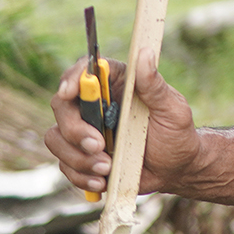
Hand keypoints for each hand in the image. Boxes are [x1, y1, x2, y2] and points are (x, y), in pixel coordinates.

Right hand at [45, 53, 200, 195]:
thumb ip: (154, 85)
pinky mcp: (82, 157)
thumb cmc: (177, 133)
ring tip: (108, 168)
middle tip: (99, 146)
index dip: (72, 77)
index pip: (86, 70)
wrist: (176, 170)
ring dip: (78, 157)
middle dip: (74, 129)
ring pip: (57, 138)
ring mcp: (86, 131)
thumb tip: (145, 53)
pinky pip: (64, 165)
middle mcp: (96, 105)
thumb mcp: (172, 109)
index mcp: (117, 84)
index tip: (69, 92)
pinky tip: (103, 181)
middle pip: (62, 106)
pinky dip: (80, 175)